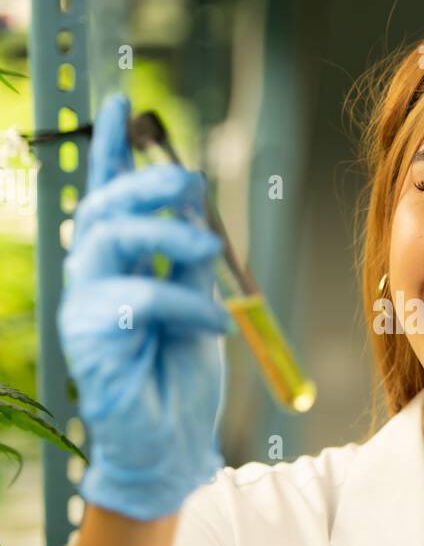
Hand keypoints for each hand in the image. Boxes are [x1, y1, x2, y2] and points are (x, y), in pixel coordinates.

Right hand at [57, 93, 235, 520]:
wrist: (171, 443)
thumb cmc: (181, 375)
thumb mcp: (197, 301)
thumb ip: (186, 259)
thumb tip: (192, 214)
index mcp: (118, 262)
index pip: (108, 194)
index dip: (111, 148)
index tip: (120, 101)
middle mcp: (92, 276)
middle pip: (105, 205)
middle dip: (149, 182)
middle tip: (193, 184)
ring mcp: (84, 305)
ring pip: (110, 239)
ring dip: (167, 235)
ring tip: (211, 251)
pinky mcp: (88, 338)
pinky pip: (137, 299)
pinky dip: (184, 305)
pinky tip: (216, 324)